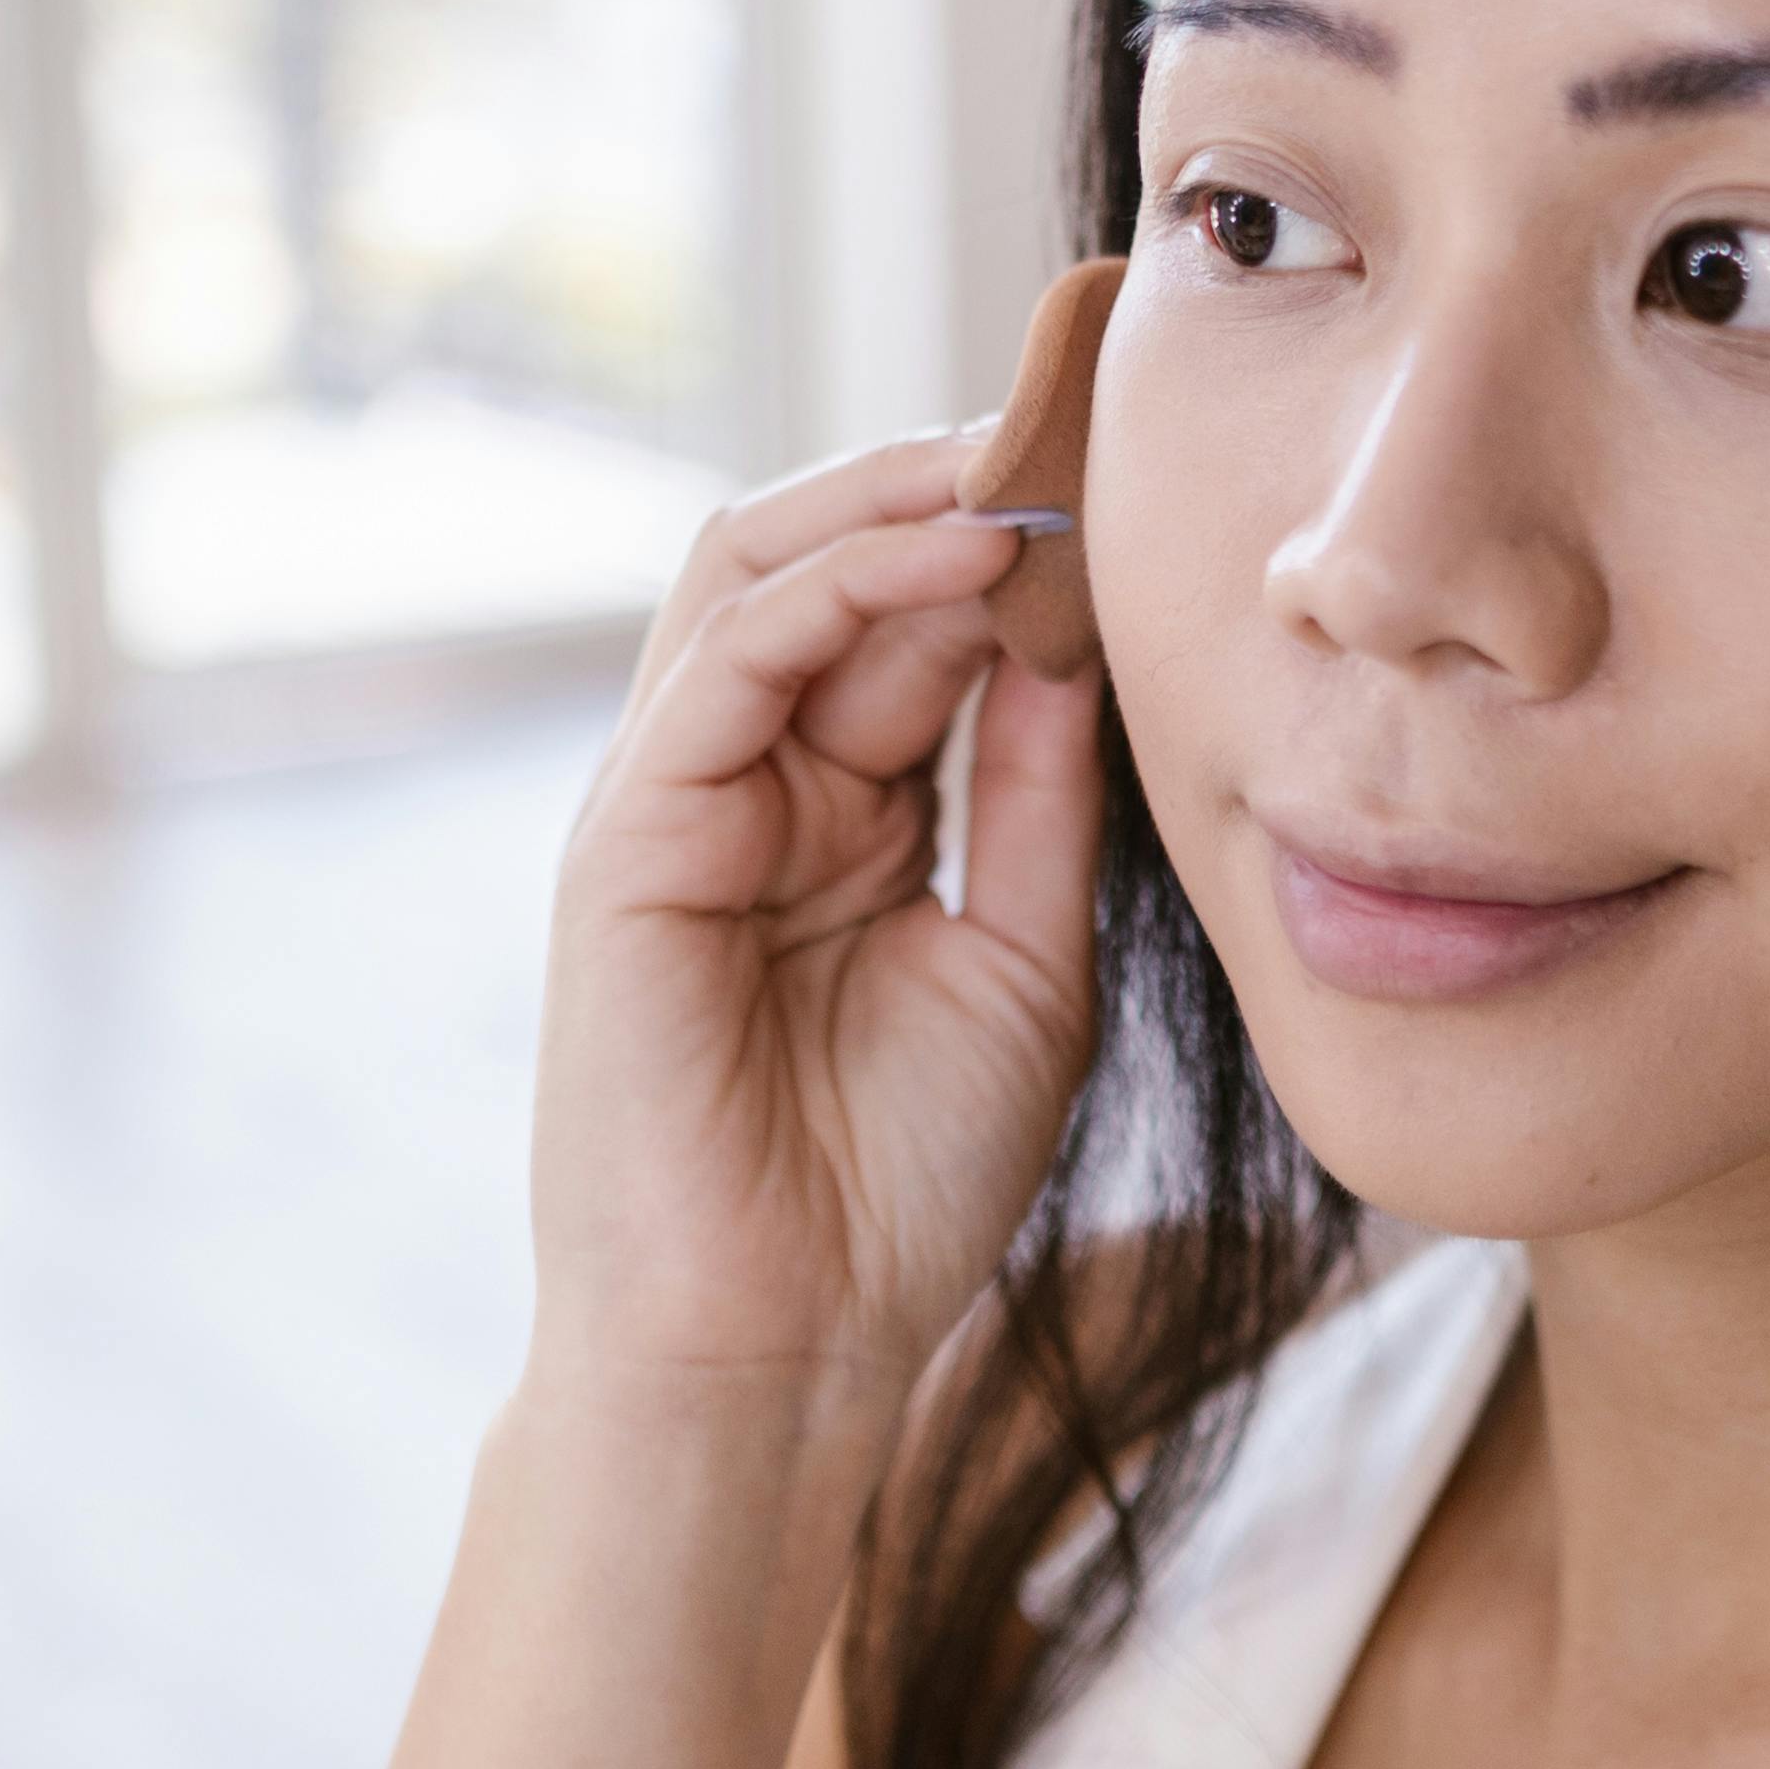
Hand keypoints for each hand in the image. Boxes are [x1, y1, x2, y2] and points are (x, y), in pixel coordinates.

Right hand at [530, 430, 1108, 1442]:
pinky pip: (727, 656)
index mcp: (834, 817)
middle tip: (1083, 419)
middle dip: (955, 481)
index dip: (1019, 544)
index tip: (1138, 482)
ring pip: (757, 570)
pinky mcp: (631, 839)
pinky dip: (843, 580)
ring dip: (896, 498)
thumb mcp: (1021, 963)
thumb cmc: (894, 1193)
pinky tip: (962, 553)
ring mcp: (675, 803)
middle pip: (831, 566)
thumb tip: (1081, 636)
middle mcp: (746, 786)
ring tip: (1028, 454)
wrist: (784, 1350)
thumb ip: (1033, 799)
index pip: (911, 623)